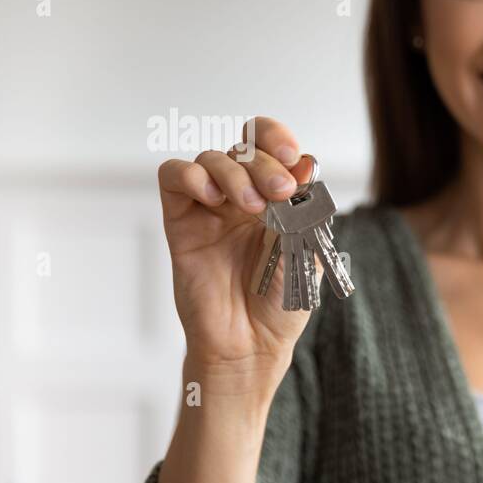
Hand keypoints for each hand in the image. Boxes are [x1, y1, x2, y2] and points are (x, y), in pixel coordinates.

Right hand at [157, 116, 318, 388]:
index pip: (272, 146)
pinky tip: (212, 198)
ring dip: (234, 173)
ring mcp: (211, 207)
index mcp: (278, 197)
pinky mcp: (182, 221)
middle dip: (264, 163)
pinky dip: (191, 176)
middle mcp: (244, 195)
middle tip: (279, 192)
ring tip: (251, 206)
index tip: (294, 157)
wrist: (252, 342)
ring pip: (211, 158)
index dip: (279, 140)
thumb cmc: (281, 303)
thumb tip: (308, 164)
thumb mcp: (305, 250)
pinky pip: (174, 177)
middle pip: (244, 148)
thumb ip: (303, 207)